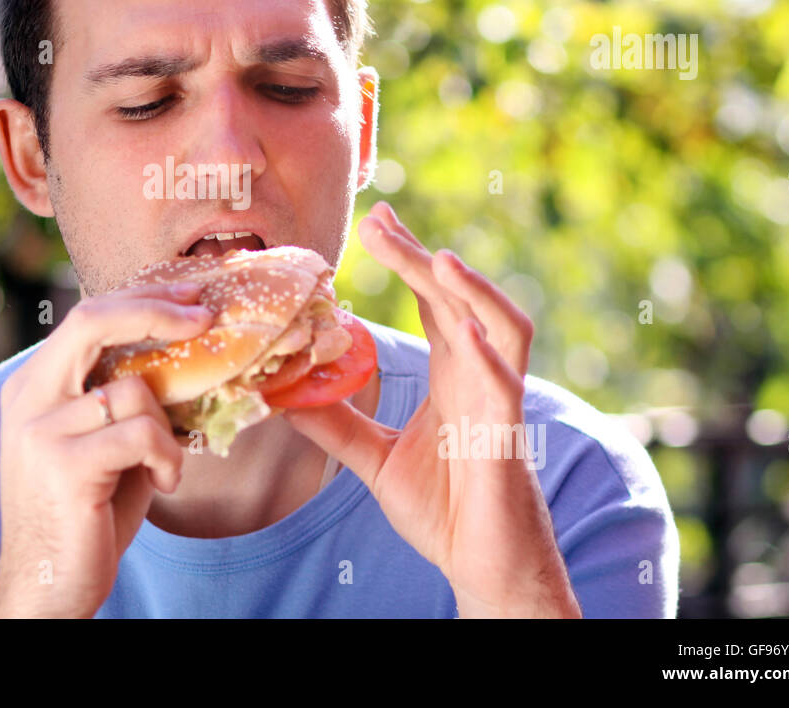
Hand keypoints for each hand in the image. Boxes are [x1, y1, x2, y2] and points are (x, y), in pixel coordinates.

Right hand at [0, 281, 211, 617]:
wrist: (47, 586)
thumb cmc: (87, 514)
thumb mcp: (104, 443)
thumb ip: (124, 398)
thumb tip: (188, 353)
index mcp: (34, 385)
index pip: (88, 316)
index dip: (142, 297)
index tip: (190, 294)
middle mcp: (29, 397)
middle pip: (92, 320)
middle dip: (155, 309)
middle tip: (203, 317)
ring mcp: (39, 429)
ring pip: (133, 389)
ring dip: (169, 428)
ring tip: (164, 465)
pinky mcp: (62, 464)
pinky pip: (141, 433)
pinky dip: (166, 457)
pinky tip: (161, 483)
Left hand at [283, 201, 580, 616]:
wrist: (482, 566)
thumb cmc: (444, 509)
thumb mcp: (374, 459)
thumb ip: (336, 424)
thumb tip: (282, 396)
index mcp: (454, 375)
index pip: (433, 302)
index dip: (409, 260)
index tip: (377, 222)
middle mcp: (481, 377)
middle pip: (456, 302)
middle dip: (420, 258)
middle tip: (379, 222)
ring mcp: (498, 403)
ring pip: (502, 328)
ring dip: (471, 291)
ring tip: (436, 258)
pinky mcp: (507, 439)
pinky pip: (504, 388)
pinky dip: (489, 357)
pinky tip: (467, 332)